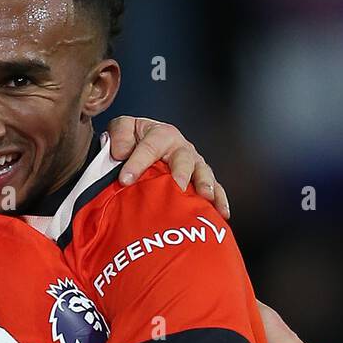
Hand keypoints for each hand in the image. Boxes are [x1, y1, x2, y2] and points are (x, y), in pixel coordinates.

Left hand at [106, 115, 230, 217]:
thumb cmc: (135, 141)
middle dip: (182, 172)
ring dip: (206, 185)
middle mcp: (181, 148)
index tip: (125, 180)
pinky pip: (215, 190)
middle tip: (178, 185)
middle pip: (184, 159)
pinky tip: (222, 214)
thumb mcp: (123, 129)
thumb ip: (120, 134)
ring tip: (206, 197)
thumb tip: (121, 151)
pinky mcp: (202, 181)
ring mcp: (194, 165)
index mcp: (161, 135)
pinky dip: (219, 201)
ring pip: (203, 173)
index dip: (138, 162)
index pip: (149, 147)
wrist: (144, 150)